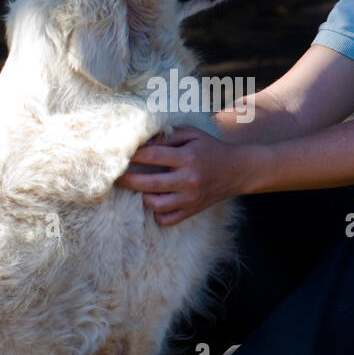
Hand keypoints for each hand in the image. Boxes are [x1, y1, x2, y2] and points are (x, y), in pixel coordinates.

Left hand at [115, 126, 253, 225]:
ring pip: (155, 204)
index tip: (119, 154)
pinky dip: (156, 213)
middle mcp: (188, 180)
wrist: (238, 170)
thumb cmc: (210, 149)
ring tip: (139, 189)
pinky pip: (166, 219)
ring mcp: (190, 198)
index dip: (133, 155)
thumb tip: (141, 141)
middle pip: (148, 183)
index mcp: (188, 157)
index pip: (152, 156)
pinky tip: (155, 202)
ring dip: (143, 197)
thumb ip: (167, 136)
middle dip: (127, 180)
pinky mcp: (191, 211)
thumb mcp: (192, 135)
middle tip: (115, 176)